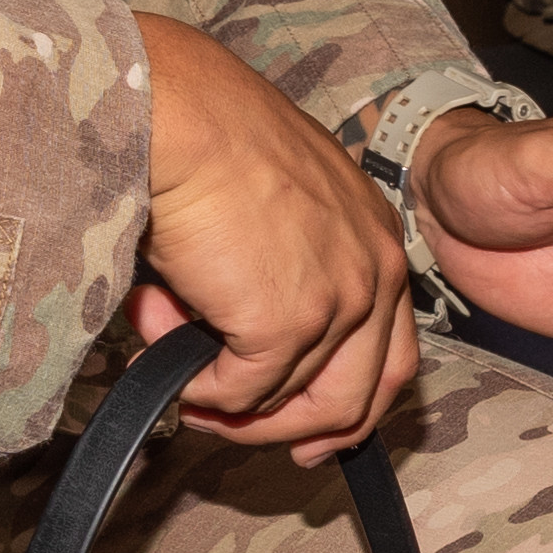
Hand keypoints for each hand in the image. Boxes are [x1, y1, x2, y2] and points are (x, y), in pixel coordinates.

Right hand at [129, 17, 415, 459]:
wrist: (182, 116)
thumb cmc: (209, 137)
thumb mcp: (276, 202)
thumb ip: (282, 266)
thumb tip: (237, 331)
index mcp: (377, 238)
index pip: (390, 350)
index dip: (351, 406)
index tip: (310, 437)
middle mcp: (376, 270)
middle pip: (359, 395)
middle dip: (290, 427)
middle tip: (228, 425)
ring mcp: (339, 301)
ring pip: (288, 398)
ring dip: (219, 390)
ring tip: (162, 341)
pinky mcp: (288, 323)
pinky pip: (240, 391)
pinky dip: (197, 386)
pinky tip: (162, 344)